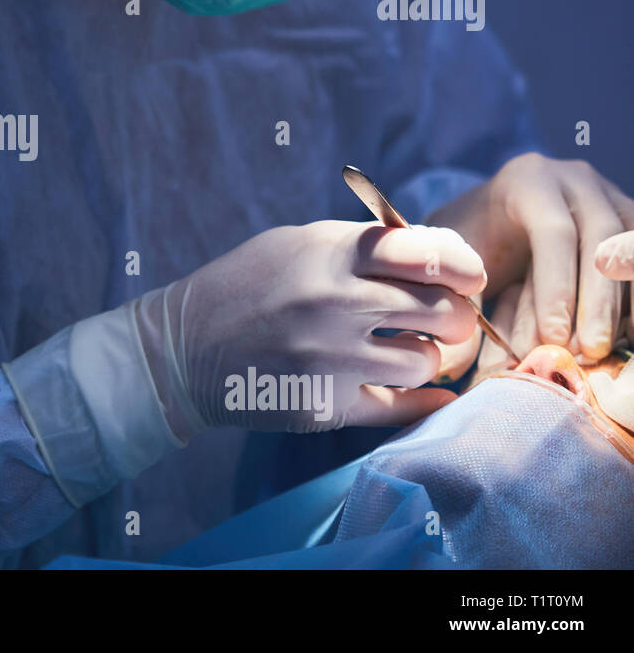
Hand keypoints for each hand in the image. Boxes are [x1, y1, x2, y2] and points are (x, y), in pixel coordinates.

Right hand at [133, 220, 483, 432]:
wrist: (183, 348)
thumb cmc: (247, 285)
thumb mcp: (299, 244)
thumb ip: (366, 247)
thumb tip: (447, 257)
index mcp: (330, 254)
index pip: (429, 253)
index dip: (464, 265)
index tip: (468, 277)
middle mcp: (334, 304)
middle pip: (443, 312)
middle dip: (454, 315)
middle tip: (442, 319)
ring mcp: (330, 359)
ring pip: (426, 363)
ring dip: (424, 357)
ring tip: (402, 351)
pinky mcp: (323, 405)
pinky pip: (400, 407)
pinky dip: (421, 401)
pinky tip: (426, 393)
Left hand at [427, 153, 633, 362]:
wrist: (492, 213)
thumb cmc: (471, 241)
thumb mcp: (457, 261)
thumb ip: (459, 300)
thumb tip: (457, 365)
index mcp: (528, 181)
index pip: (552, 232)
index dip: (556, 287)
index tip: (553, 337)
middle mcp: (576, 181)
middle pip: (598, 241)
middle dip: (595, 303)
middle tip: (587, 352)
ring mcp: (609, 197)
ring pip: (626, 252)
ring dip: (618, 305)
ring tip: (603, 350)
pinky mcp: (628, 220)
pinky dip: (632, 299)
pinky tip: (623, 336)